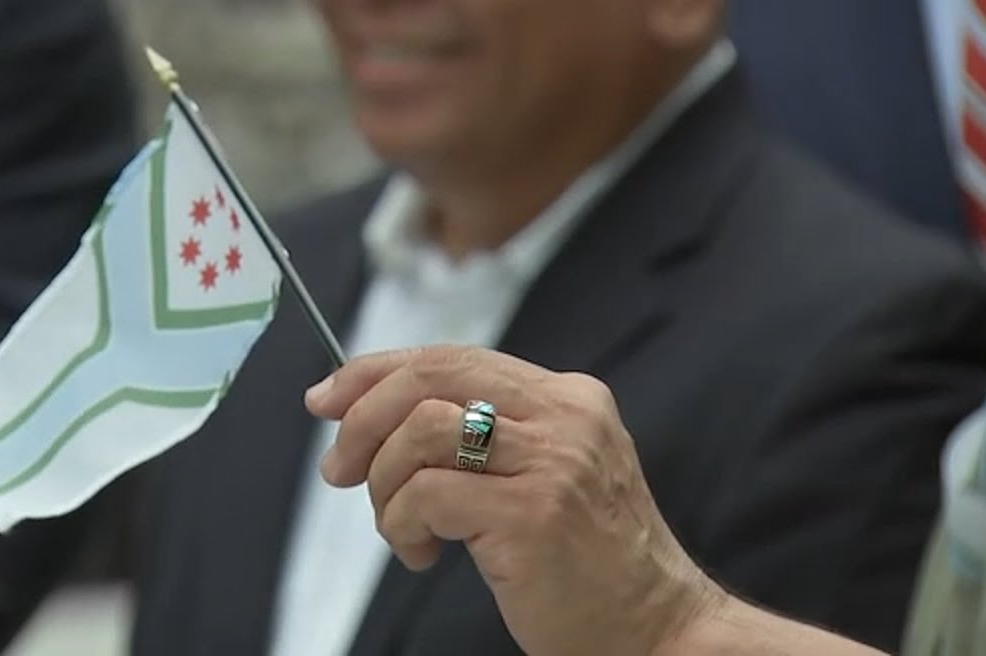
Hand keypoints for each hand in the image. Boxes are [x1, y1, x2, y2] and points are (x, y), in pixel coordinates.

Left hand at [305, 346, 724, 655]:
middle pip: (430, 378)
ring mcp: (552, 462)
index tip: (328, 397)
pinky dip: (402, 523)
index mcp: (567, 397)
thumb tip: (371, 414)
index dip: (378, 371)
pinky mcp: (533, 513)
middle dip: (363, 417)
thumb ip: (483, 436)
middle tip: (339, 469)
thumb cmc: (587, 562)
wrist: (657, 631)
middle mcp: (564, 416)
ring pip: (420, 432)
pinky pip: (427, 495)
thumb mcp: (547, 474)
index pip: (453, 358)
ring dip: (385, 484)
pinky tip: (421, 554)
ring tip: (399, 528)